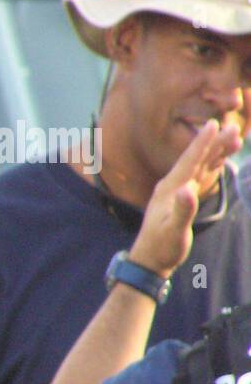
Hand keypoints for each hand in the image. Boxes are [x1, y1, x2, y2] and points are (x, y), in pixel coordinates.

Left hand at [130, 118, 241, 276]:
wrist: (150, 260)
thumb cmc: (162, 247)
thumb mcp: (174, 230)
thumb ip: (183, 210)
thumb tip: (188, 190)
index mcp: (169, 189)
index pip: (188, 161)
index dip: (202, 143)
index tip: (213, 123)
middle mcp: (172, 186)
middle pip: (197, 160)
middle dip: (215, 143)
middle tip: (233, 127)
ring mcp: (177, 192)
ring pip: (200, 166)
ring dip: (216, 152)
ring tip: (234, 138)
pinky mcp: (181, 199)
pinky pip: (200, 177)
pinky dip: (211, 166)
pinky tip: (219, 160)